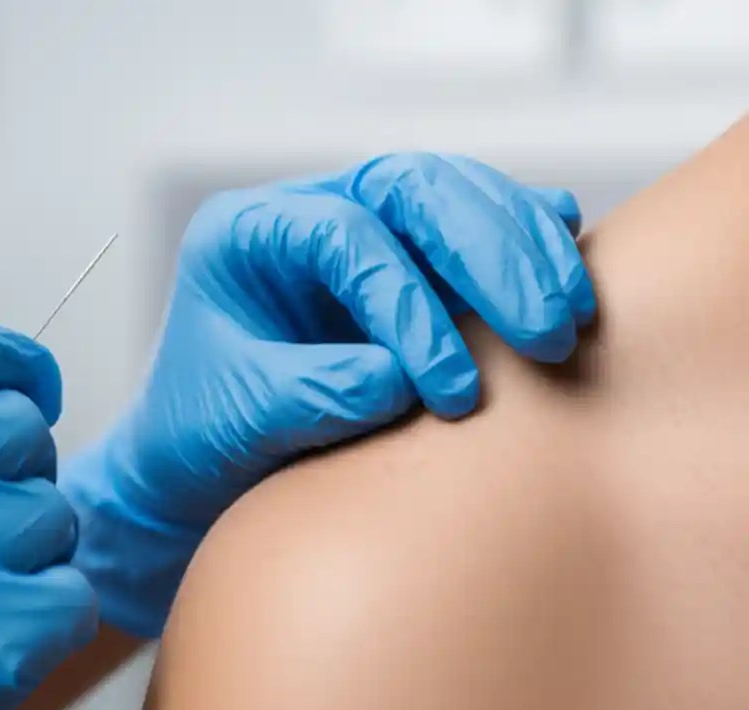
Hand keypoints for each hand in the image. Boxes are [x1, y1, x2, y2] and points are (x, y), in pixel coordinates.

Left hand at [63, 153, 594, 636]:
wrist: (199, 460)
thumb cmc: (200, 433)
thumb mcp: (237, 418)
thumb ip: (310, 393)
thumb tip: (400, 380)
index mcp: (247, 232)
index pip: (344, 234)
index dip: (407, 303)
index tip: (451, 389)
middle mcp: (309, 213)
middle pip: (414, 189)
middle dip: (488, 253)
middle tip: (547, 332)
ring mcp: (362, 228)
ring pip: (455, 195)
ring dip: (521, 246)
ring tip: (570, 315)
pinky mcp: (408, 260)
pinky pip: (475, 225)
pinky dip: (524, 239)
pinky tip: (569, 261)